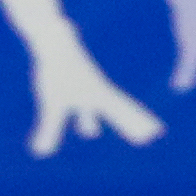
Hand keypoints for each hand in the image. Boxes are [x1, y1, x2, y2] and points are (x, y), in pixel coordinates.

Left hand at [29, 42, 163, 155]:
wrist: (54, 42)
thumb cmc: (57, 71)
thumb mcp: (53, 104)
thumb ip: (49, 129)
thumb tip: (41, 152)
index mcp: (99, 94)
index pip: (125, 111)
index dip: (138, 123)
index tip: (155, 132)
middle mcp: (98, 91)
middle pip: (121, 111)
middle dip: (133, 125)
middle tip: (152, 135)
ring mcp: (87, 87)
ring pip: (100, 110)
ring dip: (104, 123)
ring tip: (99, 137)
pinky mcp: (74, 85)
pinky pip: (84, 107)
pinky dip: (87, 119)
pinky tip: (86, 130)